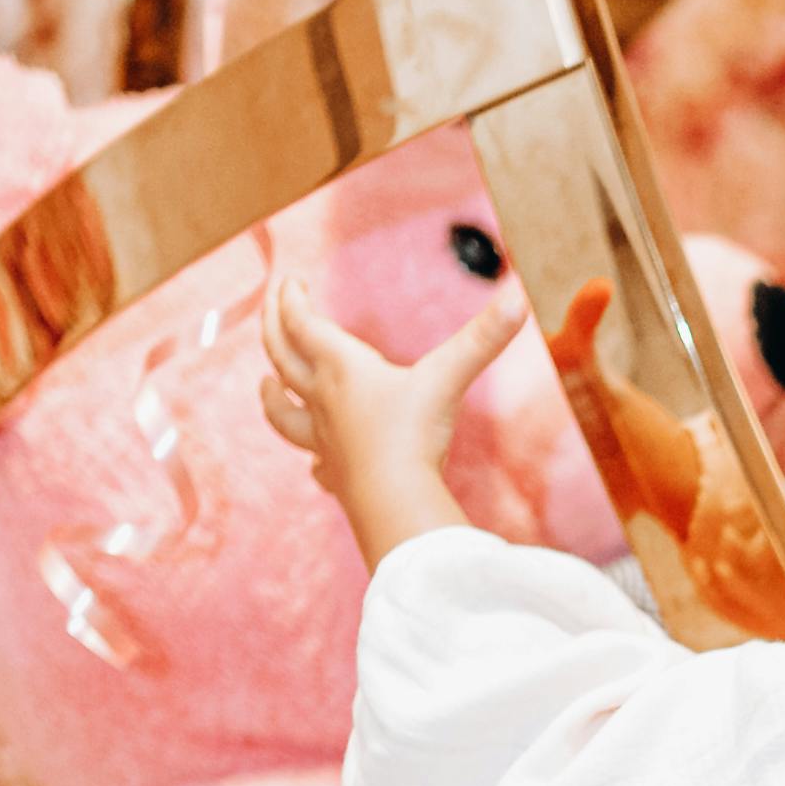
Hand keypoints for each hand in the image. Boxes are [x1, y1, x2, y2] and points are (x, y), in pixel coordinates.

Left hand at [259, 263, 526, 564]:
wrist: (394, 503)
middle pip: (282, 358)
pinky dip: (312, 458)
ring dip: (270, 396)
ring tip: (264, 385)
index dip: (292, 300)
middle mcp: (322, 400)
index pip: (302, 324)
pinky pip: (316, 464)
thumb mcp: (448, 378)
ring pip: (282, 413)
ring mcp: (323, 440)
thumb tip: (520, 296)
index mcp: (342, 369)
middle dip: (274, 328)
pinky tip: (316, 462)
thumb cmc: (414, 436)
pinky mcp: (335, 476)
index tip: (291, 282)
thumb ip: (482, 338)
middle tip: (274, 308)